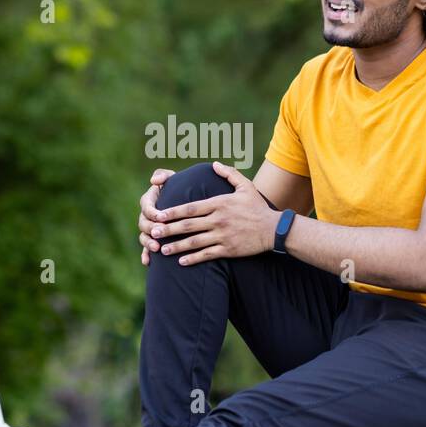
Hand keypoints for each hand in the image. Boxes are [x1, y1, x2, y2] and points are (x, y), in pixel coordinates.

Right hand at [138, 168, 174, 264]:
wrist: (190, 204)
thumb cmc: (183, 189)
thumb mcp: (174, 180)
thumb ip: (164, 176)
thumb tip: (154, 180)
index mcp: (150, 200)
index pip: (146, 205)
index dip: (152, 212)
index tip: (161, 216)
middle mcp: (147, 215)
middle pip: (143, 223)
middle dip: (150, 229)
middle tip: (159, 234)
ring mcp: (149, 228)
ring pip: (144, 236)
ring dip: (148, 243)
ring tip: (156, 248)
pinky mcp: (153, 239)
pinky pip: (146, 248)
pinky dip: (145, 255)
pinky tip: (147, 262)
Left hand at [152, 161, 279, 265]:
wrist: (273, 229)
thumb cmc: (257, 207)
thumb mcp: (245, 186)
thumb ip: (229, 173)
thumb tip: (214, 164)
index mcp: (219, 203)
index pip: (190, 208)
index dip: (172, 212)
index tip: (157, 214)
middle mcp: (218, 220)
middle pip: (187, 225)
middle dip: (168, 229)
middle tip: (152, 232)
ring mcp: (222, 236)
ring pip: (194, 242)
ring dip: (176, 246)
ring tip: (161, 249)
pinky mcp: (228, 250)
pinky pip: (207, 255)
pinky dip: (193, 259)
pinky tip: (181, 262)